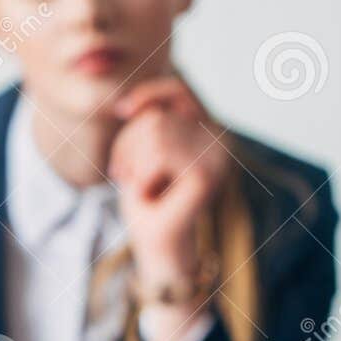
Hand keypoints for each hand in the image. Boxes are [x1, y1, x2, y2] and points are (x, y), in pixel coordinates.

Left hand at [109, 76, 229, 307]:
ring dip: (132, 161)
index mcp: (208, 128)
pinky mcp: (206, 176)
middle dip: (128, 144)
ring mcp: (216, 157)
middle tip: (126, 175)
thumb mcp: (141, 152)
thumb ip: (144, 122)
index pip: (178, 91)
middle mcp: (219, 138)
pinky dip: (141, 177)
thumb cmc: (148, 200)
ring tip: (138, 185)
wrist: (158, 248)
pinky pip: (157, 157)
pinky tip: (150, 195)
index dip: (148, 94)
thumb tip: (124, 106)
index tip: (121, 111)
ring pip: (155, 132)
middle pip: (157, 115)